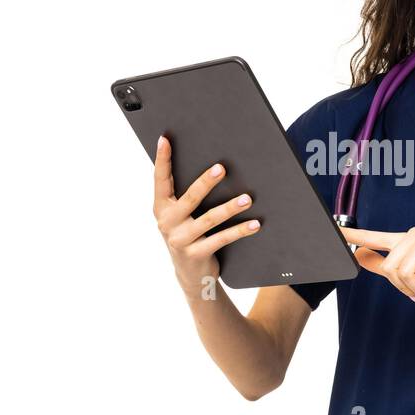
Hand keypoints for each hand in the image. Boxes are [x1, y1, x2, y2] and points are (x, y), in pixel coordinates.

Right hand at [153, 134, 260, 296]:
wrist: (190, 276)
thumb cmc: (189, 236)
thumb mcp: (181, 216)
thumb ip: (186, 195)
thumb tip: (212, 166)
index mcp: (162, 207)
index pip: (160, 180)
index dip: (162, 159)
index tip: (165, 139)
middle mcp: (167, 222)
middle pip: (190, 198)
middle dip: (206, 182)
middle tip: (222, 168)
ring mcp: (181, 240)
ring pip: (210, 219)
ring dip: (230, 208)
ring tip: (247, 198)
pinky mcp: (196, 254)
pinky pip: (222, 239)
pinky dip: (239, 231)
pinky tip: (254, 224)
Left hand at [340, 225, 414, 305]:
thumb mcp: (410, 281)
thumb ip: (386, 268)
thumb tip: (360, 256)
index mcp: (405, 243)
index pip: (373, 237)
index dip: (351, 236)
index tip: (331, 230)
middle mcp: (414, 234)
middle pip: (390, 267)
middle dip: (405, 286)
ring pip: (404, 270)